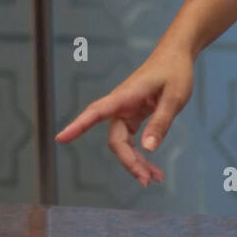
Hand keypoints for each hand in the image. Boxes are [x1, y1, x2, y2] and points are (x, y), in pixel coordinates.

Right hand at [55, 43, 194, 186]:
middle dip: (129, 162)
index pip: (95, 113)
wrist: (175, 56)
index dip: (77, 126)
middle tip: (147, 180)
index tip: (60, 138)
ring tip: (155, 178)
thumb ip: (160, 123)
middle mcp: (120, 106)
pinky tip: (154, 169)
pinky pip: (132, 140)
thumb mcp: (174, 97)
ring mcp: (125, 112)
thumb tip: (148, 149)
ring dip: (136, 162)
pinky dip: (142, 154)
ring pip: (123, 144)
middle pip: (116, 140)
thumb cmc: (175, 72)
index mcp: (124, 97)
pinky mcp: (133, 116)